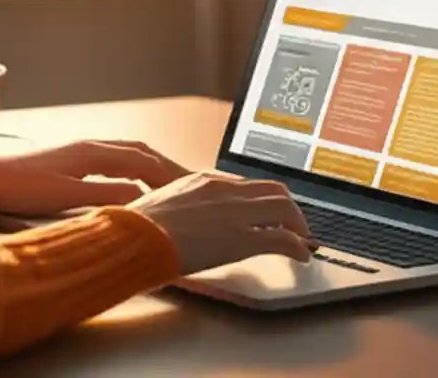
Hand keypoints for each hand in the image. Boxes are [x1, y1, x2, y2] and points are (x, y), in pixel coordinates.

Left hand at [0, 140, 189, 215]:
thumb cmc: (20, 189)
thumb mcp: (65, 196)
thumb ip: (106, 195)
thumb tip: (143, 195)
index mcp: (93, 152)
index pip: (143, 161)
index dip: (169, 176)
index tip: (190, 191)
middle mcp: (90, 146)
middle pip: (139, 150)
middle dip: (166, 165)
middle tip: (189, 183)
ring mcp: (79, 151)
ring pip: (126, 152)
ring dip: (150, 164)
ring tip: (168, 180)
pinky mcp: (69, 160)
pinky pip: (113, 158)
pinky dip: (133, 166)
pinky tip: (132, 179)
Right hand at [129, 172, 316, 274]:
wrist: (135, 237)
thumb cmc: (137, 227)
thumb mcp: (159, 205)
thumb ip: (178, 207)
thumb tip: (178, 221)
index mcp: (204, 180)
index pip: (244, 185)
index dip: (259, 200)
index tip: (263, 212)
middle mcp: (225, 189)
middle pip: (273, 189)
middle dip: (287, 206)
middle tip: (292, 223)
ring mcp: (236, 212)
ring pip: (284, 208)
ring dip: (297, 224)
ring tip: (301, 238)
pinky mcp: (243, 239)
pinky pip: (283, 239)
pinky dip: (298, 247)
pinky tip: (301, 257)